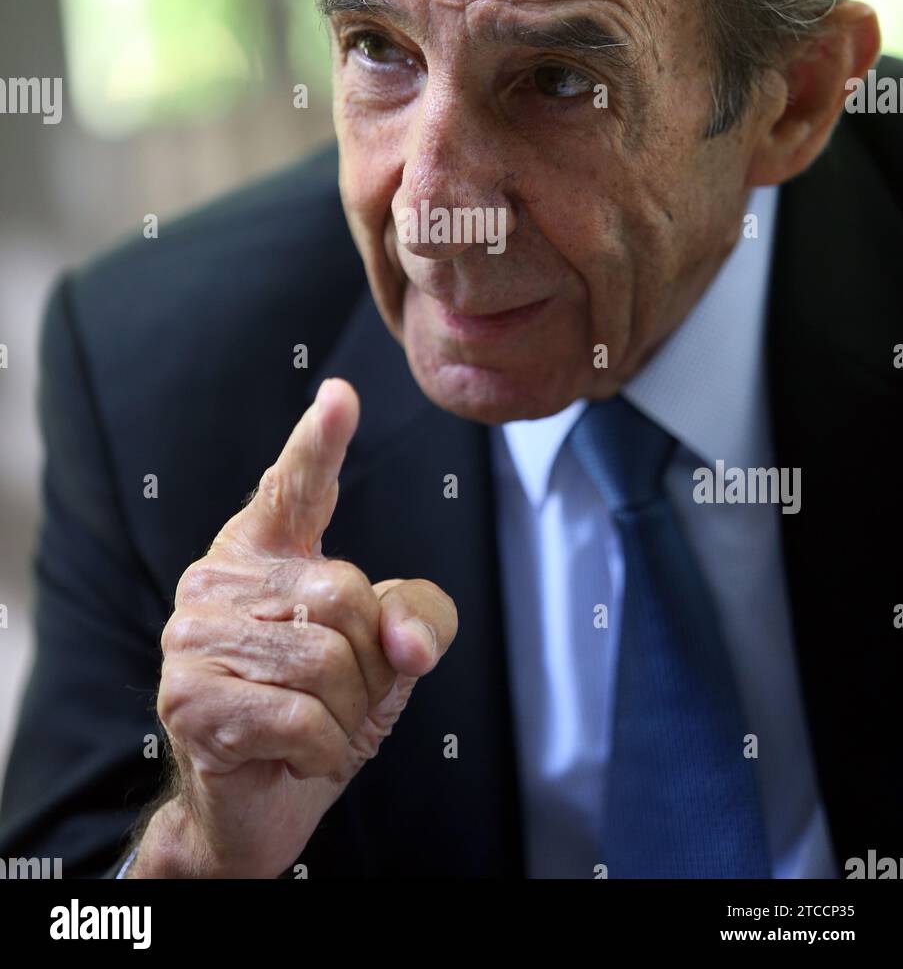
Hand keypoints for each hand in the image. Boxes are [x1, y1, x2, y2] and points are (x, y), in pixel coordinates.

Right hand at [132, 378, 456, 877]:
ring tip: (315, 724)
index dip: (321, 441)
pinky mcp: (189, 698)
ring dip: (348, 712)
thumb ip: (418, 619)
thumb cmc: (320, 708)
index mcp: (265, 548)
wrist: (257, 802)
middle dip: (368, 660)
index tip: (341, 395)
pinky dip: (324, 748)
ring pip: (325, 659)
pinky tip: (299, 754)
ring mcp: (194, 635)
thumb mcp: (389, 654)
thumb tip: (406, 643)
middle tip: (341, 693)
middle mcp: (218, 576)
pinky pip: (301, 716)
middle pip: (344, 594)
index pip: (295, 486)